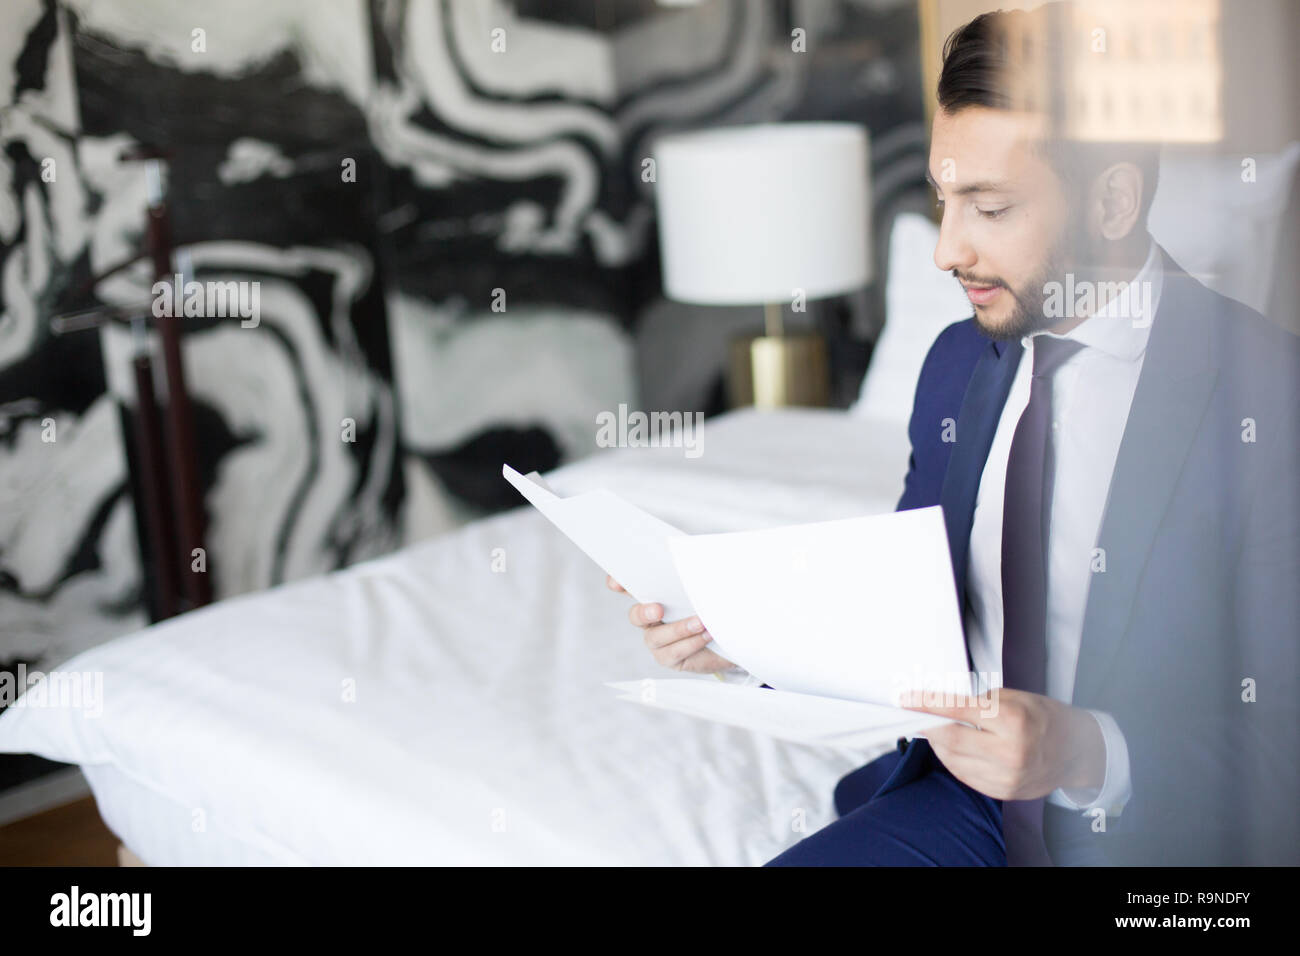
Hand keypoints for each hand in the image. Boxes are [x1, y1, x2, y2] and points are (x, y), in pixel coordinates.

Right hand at [605, 574, 734, 672]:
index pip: (630, 587)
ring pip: (656, 637)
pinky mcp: (668, 657)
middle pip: (636, 615)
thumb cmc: (714, 606)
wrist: (729, 636)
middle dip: (644, 612)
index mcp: (655, 595)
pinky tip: (706, 635)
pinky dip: (691, 643)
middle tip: (658, 610)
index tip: (617, 584)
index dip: (618, 583)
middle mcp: (650, 618)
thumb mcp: (707, 587)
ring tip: (700, 623)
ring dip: (679, 629)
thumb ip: (696, 576)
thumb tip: (699, 562)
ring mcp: (657, 640)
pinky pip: (673, 652)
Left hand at [900, 688, 1105, 800]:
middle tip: (917, 715)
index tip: (907, 699)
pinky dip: (953, 760)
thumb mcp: (1015, 697)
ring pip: (954, 760)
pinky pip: (965, 776)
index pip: (958, 710)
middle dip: (928, 726)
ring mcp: (1007, 776)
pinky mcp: (1004, 792)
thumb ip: (978, 702)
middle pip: (950, 739)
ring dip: (938, 744)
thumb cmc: (1045, 718)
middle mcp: (1010, 752)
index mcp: (1013, 720)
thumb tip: (942, 706)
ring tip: (936, 730)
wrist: (1077, 752)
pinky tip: (952, 748)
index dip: (928, 704)